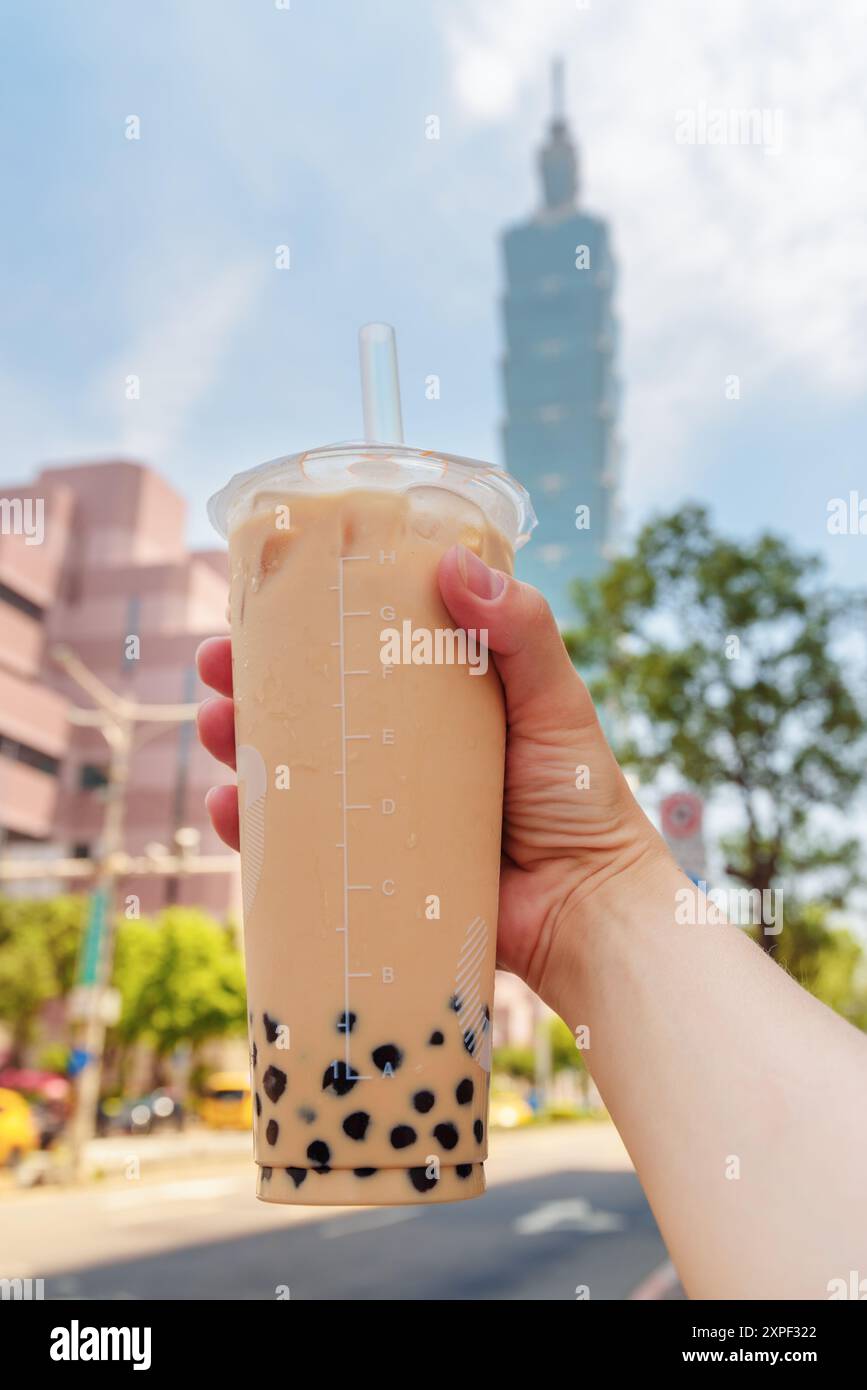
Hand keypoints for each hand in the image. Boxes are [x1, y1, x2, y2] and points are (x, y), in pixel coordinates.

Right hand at [196, 547, 667, 1005]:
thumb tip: (451, 560)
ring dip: (238, 748)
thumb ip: (521, 630)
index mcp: (438, 706)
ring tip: (212, 725)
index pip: (361, 656)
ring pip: (291, 775)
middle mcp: (400, 755)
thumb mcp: (554, 700)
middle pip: (310, 712)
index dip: (308, 630)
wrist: (588, 909)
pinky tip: (228, 808)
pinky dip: (254, 831)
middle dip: (253, 687)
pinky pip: (297, 851)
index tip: (264, 604)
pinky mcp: (368, 873)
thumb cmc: (580, 798)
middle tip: (218, 666)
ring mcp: (379, 814)